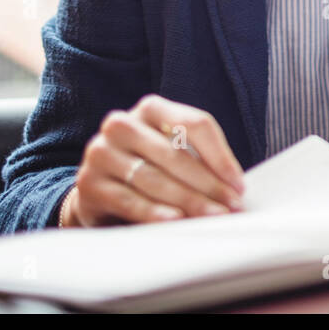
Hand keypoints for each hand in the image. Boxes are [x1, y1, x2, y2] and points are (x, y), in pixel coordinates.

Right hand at [63, 94, 247, 226]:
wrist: (100, 190)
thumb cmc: (148, 169)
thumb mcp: (172, 153)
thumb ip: (199, 159)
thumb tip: (236, 186)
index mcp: (150, 108)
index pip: (195, 124)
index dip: (221, 155)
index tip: (239, 183)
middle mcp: (122, 124)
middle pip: (175, 154)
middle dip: (209, 184)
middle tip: (232, 205)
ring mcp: (101, 152)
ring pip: (154, 178)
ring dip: (189, 200)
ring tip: (213, 215)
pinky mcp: (89, 184)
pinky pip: (129, 199)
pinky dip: (155, 212)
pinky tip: (176, 220)